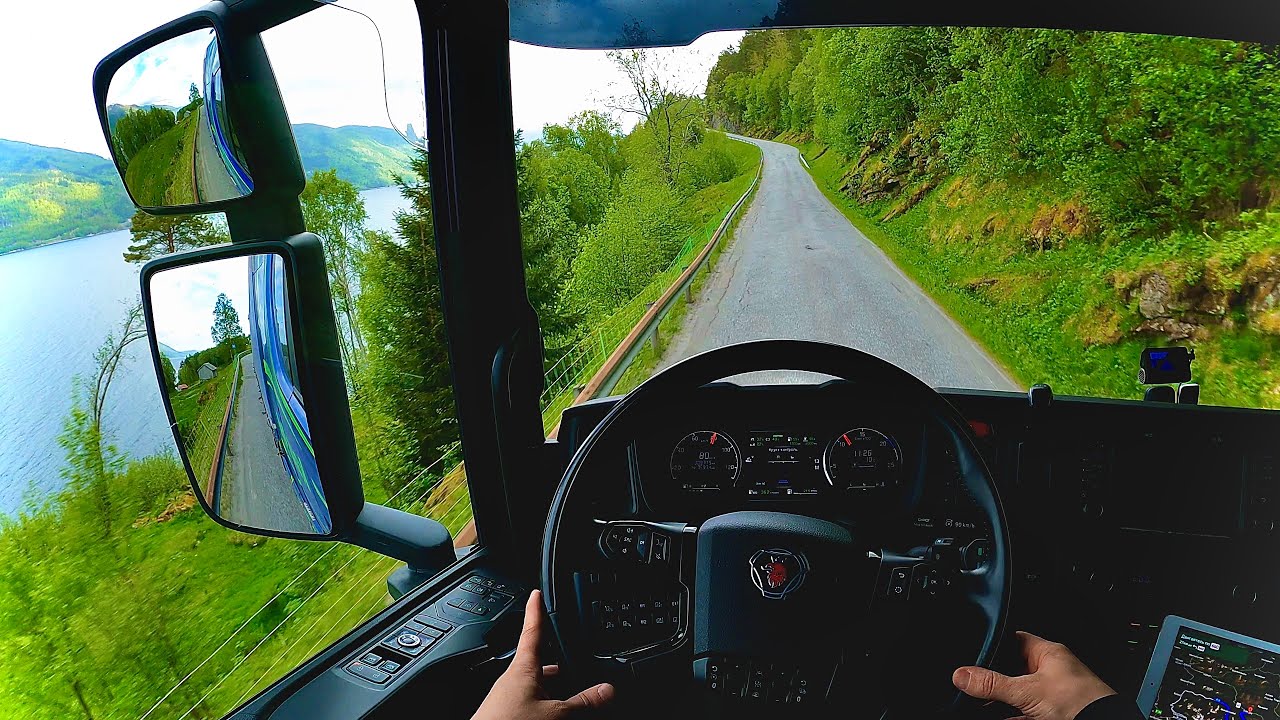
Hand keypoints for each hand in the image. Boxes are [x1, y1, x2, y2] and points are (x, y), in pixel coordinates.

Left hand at [471, 590, 614, 719]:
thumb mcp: (555, 714)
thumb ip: (582, 702)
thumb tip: (606, 690)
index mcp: (522, 669)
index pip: (532, 630)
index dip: (536, 610)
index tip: (536, 593)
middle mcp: (512, 681)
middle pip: (537, 662)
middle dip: (556, 661)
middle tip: (571, 656)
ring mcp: (508, 700)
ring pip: (535, 686)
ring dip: (552, 688)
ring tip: (572, 696)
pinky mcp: (506, 715)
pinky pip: (530, 704)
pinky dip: (546, 706)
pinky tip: (556, 715)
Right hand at [953, 631, 1115, 719]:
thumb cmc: (1082, 702)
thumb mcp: (1028, 691)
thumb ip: (993, 684)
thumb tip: (962, 675)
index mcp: (1048, 653)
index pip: (1014, 640)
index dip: (993, 645)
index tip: (974, 653)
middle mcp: (1052, 671)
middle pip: (1013, 671)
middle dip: (996, 680)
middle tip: (976, 685)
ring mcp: (1054, 694)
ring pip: (1020, 695)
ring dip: (1004, 702)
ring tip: (984, 705)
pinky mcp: (1055, 713)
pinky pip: (1026, 714)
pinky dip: (1013, 717)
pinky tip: (1003, 719)